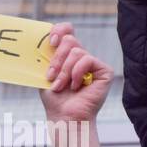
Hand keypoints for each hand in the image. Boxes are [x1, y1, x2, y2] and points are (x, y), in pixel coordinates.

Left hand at [40, 23, 111, 146]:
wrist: (65, 116)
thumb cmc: (55, 99)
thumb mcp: (45, 74)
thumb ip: (47, 56)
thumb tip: (41, 40)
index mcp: (67, 55)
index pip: (67, 30)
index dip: (60, 30)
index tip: (51, 41)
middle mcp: (82, 57)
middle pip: (70, 40)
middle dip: (57, 59)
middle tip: (51, 76)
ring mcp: (93, 63)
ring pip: (76, 51)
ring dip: (64, 71)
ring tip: (61, 86)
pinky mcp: (104, 70)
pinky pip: (86, 60)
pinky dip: (76, 73)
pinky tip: (76, 85)